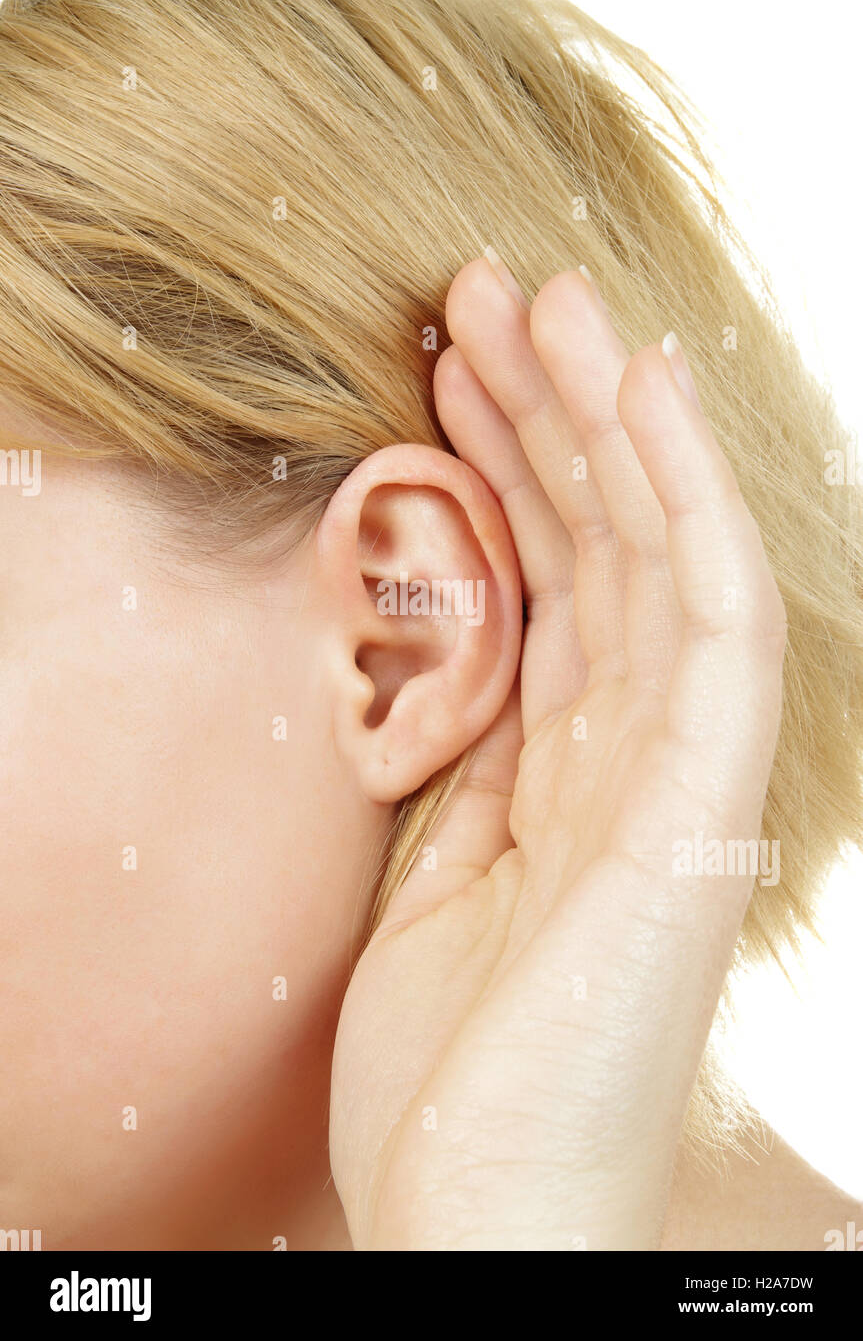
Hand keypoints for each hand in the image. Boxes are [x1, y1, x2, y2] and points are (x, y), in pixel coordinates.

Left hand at [329, 255, 786, 1249]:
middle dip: (544, 409)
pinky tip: (642, 385)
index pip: (548, 578)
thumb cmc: (454, 1066)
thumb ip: (471, 750)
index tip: (443, 364)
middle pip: (599, 543)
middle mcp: (635, 752)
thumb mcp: (436, 870)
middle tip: (483, 292)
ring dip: (600, 414)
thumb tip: (462, 638)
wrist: (487, 1216)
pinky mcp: (702, 805)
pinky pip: (709, 619)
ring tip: (538, 298)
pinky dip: (684, 494)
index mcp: (569, 766)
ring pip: (652, 550)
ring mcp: (678, 772)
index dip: (504, 462)